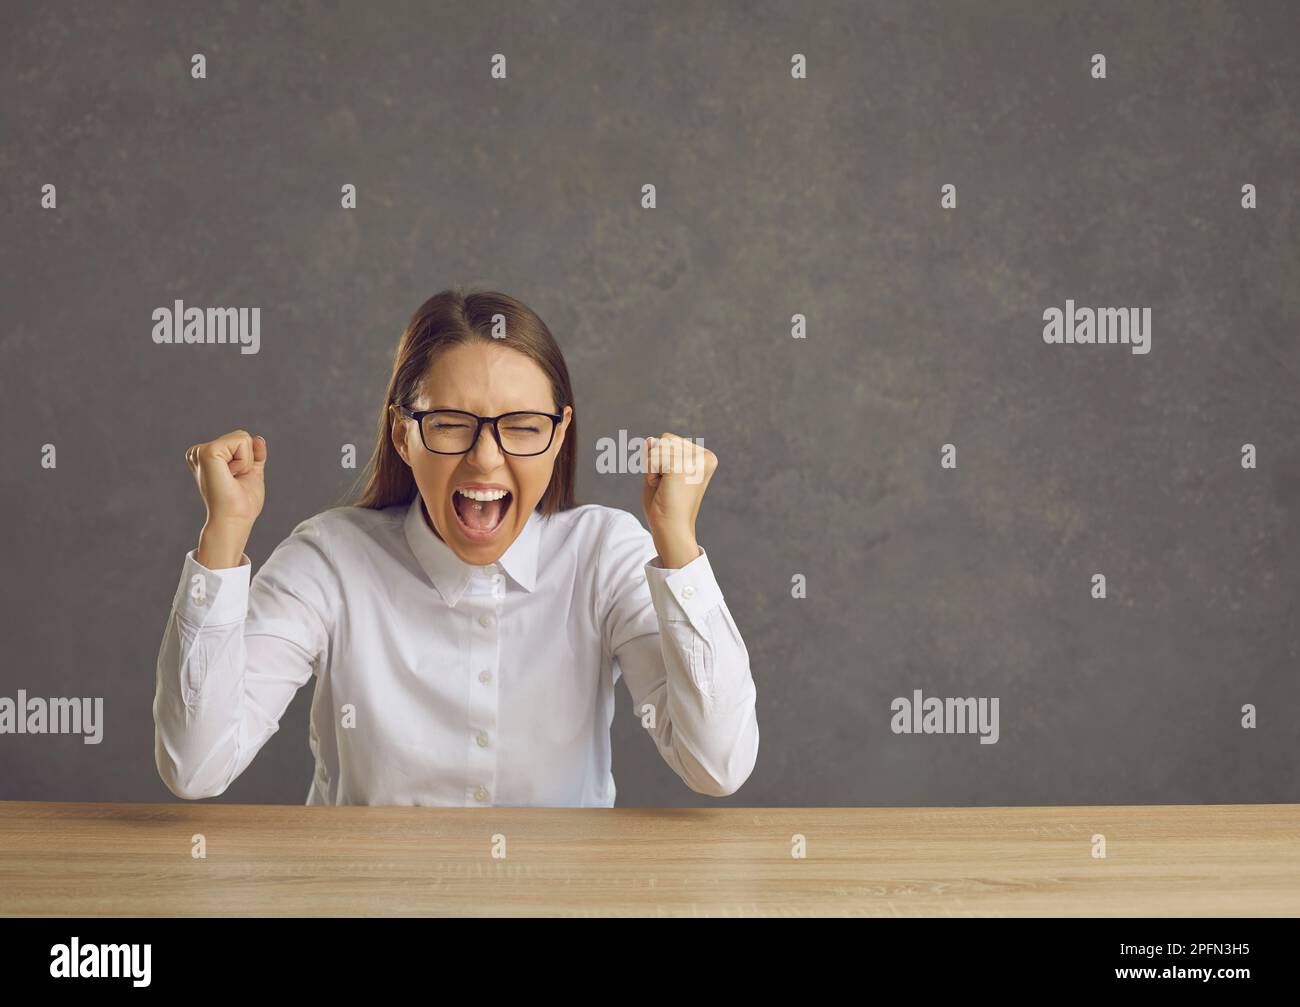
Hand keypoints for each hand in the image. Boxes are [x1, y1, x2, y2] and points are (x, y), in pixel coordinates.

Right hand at [186, 430, 266, 567]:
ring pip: (242, 437)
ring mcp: (200, 451)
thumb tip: (258, 438)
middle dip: (248, 459)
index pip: (240, 440)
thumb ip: (255, 454)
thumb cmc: (241, 502)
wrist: (235, 518)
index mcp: (206, 457)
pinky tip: (230, 475)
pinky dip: (244, 461)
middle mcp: (199, 452)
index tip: (236, 479)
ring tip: (231, 478)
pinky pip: (241, 441)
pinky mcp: (206, 452)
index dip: (248, 460)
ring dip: (246, 461)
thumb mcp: (251, 472)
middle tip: (234, 479)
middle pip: (242, 436)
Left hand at [641, 432, 715, 566]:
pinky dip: (650, 474)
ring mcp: (695, 461)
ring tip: (666, 488)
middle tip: (667, 486)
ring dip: (652, 469)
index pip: (670, 440)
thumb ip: (655, 453)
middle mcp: (705, 457)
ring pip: (656, 447)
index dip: (661, 460)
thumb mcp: (659, 473)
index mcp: (705, 458)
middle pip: (664, 439)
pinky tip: (662, 489)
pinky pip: (651, 458)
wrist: (671, 531)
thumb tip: (649, 439)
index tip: (672, 482)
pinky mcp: (682, 467)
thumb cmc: (665, 506)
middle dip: (656, 462)